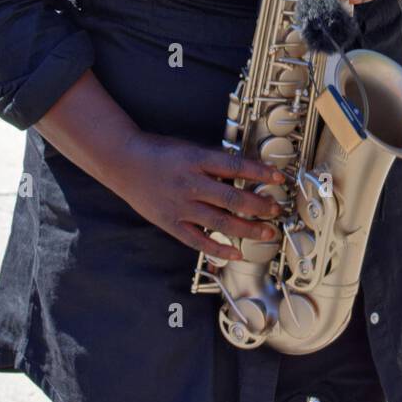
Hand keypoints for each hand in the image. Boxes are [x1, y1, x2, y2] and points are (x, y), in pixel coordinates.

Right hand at [110, 129, 288, 261]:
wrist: (122, 162)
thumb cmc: (157, 152)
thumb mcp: (189, 147)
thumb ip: (213, 160)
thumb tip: (244, 170)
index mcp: (196, 159)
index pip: (235, 166)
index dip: (260, 172)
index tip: (279, 178)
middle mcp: (190, 183)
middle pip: (232, 198)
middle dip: (259, 206)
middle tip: (276, 210)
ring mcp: (180, 205)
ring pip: (220, 221)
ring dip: (247, 229)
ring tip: (266, 232)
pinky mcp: (170, 223)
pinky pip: (197, 240)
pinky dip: (218, 249)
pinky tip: (235, 253)